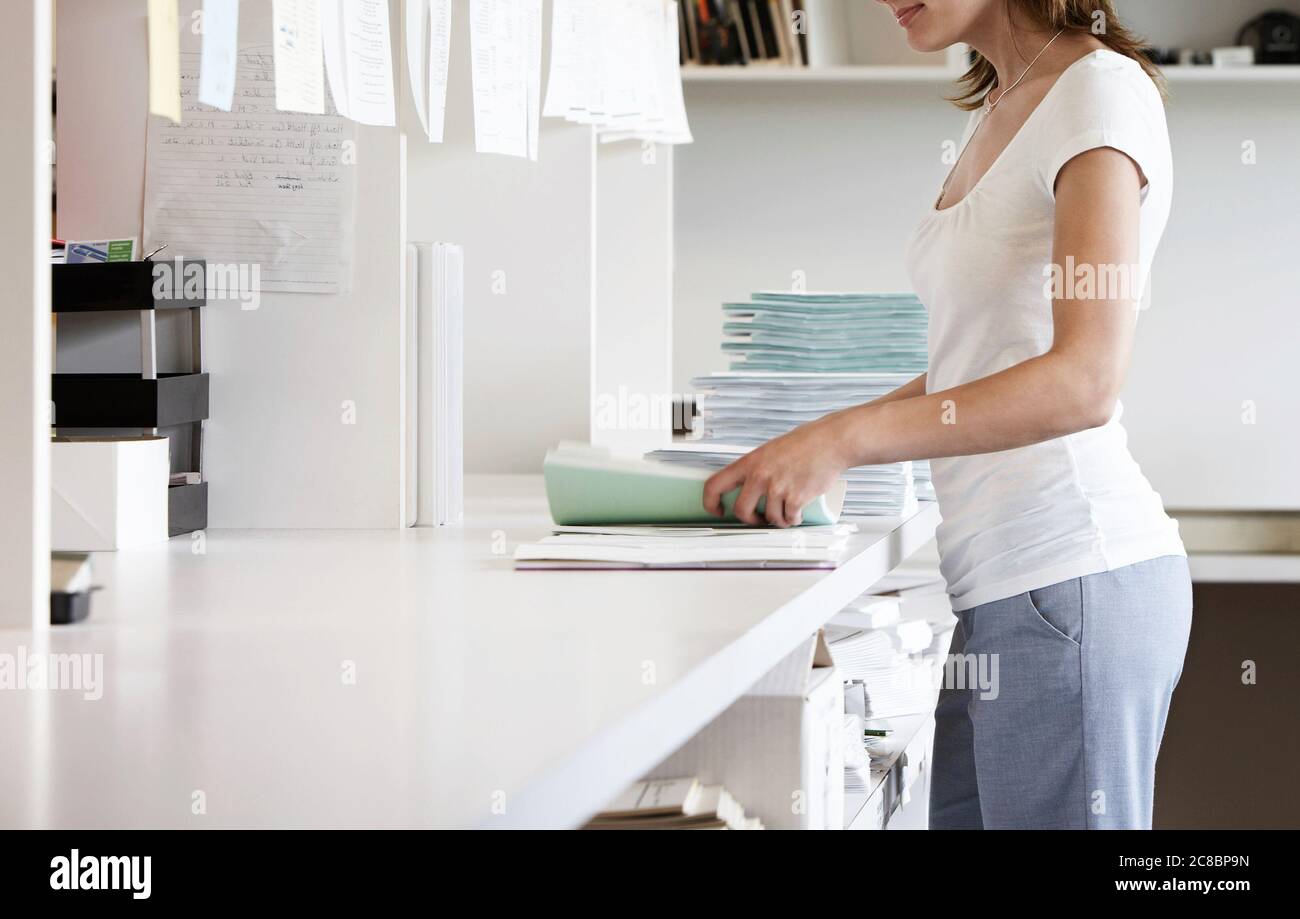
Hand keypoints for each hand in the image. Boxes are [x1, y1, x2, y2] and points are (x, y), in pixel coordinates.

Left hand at [702, 415, 850, 527]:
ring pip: (770, 517)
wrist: (831, 442)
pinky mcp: (795, 498)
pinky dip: (794, 519)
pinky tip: (797, 512)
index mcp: (750, 462)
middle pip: (741, 511)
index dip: (710, 502)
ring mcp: (777, 488)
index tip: (717, 510)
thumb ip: (757, 468)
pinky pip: (789, 519)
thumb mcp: (771, 451)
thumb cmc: (805, 444)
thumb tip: (747, 487)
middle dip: (750, 519)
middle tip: (759, 518)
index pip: (715, 485)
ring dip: (778, 519)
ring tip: (787, 510)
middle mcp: (760, 476)